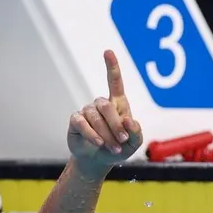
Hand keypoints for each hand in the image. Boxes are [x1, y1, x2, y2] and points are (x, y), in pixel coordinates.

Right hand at [67, 50, 142, 174]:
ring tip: (113, 147)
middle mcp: (101, 104)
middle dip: (116, 125)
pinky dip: (92, 135)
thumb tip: (130, 120)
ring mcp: (87, 111)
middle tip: (122, 141)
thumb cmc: (119, 147)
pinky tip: (98, 143)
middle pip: (107, 106)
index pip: (114, 82)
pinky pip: (82, 124)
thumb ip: (136, 132)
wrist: (98, 160)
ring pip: (95, 117)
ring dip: (106, 134)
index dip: (111, 67)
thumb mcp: (134, 143)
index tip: (107, 52)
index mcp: (118, 104)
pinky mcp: (76, 121)